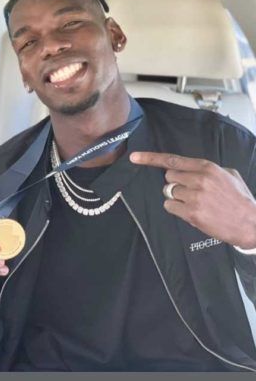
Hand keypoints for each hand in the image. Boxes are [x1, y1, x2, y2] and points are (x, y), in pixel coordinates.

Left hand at [130, 151, 255, 247]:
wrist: (250, 223)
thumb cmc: (239, 199)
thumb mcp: (228, 175)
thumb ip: (207, 170)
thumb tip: (190, 169)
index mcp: (208, 168)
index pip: (173, 160)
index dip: (151, 158)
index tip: (135, 157)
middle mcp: (199, 180)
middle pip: (169, 177)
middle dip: (175, 183)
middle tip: (190, 191)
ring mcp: (194, 197)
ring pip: (169, 192)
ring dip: (178, 198)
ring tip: (196, 203)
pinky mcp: (192, 213)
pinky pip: (170, 206)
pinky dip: (176, 209)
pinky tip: (192, 212)